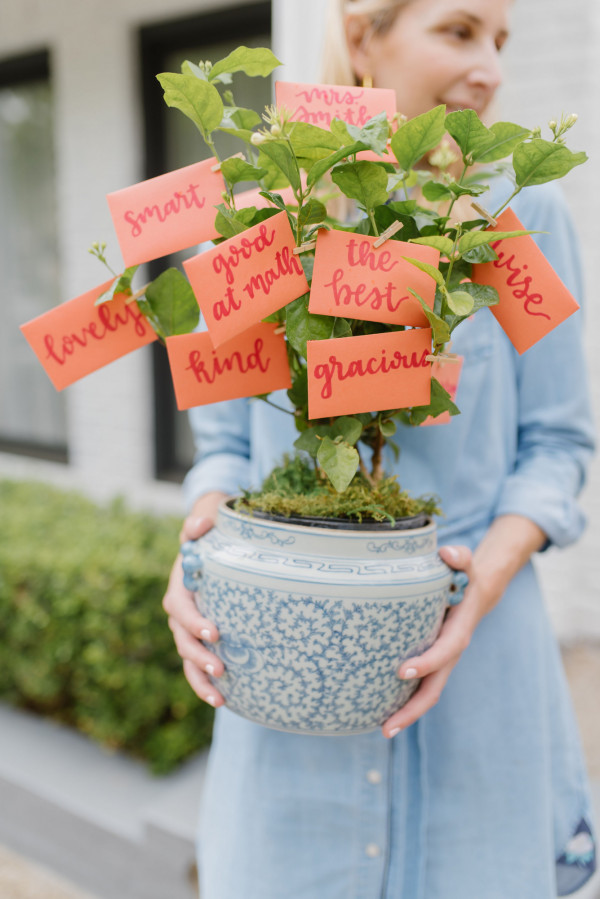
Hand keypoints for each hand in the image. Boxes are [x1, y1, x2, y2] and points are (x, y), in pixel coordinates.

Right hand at [163, 492, 227, 707]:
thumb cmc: (212, 529)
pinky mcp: (202, 639)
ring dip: (200, 680)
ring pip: (187, 659)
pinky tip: (225, 700)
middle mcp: (181, 610)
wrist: (214, 538)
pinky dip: (207, 684)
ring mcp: (189, 627)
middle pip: (181, 639)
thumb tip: (198, 526)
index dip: (192, 622)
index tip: (215, 633)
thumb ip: (199, 522)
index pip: (179, 607)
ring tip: (220, 698)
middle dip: (198, 656)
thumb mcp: (206, 518)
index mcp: (180, 585)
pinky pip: (199, 665)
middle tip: (222, 668)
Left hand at [382, 515, 546, 737]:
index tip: (402, 671)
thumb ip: (460, 556)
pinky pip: (419, 688)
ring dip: (406, 714)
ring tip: (382, 730)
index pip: (443, 651)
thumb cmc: (464, 575)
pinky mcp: (430, 665)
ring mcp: (440, 663)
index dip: (426, 663)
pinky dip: (402, 703)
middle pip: (434, 688)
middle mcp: (450, 653)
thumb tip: (448, 552)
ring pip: (426, 694)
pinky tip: (379, 713)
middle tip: (387, 726)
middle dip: (412, 708)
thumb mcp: (466, 562)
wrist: (476, 593)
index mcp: (458, 631)